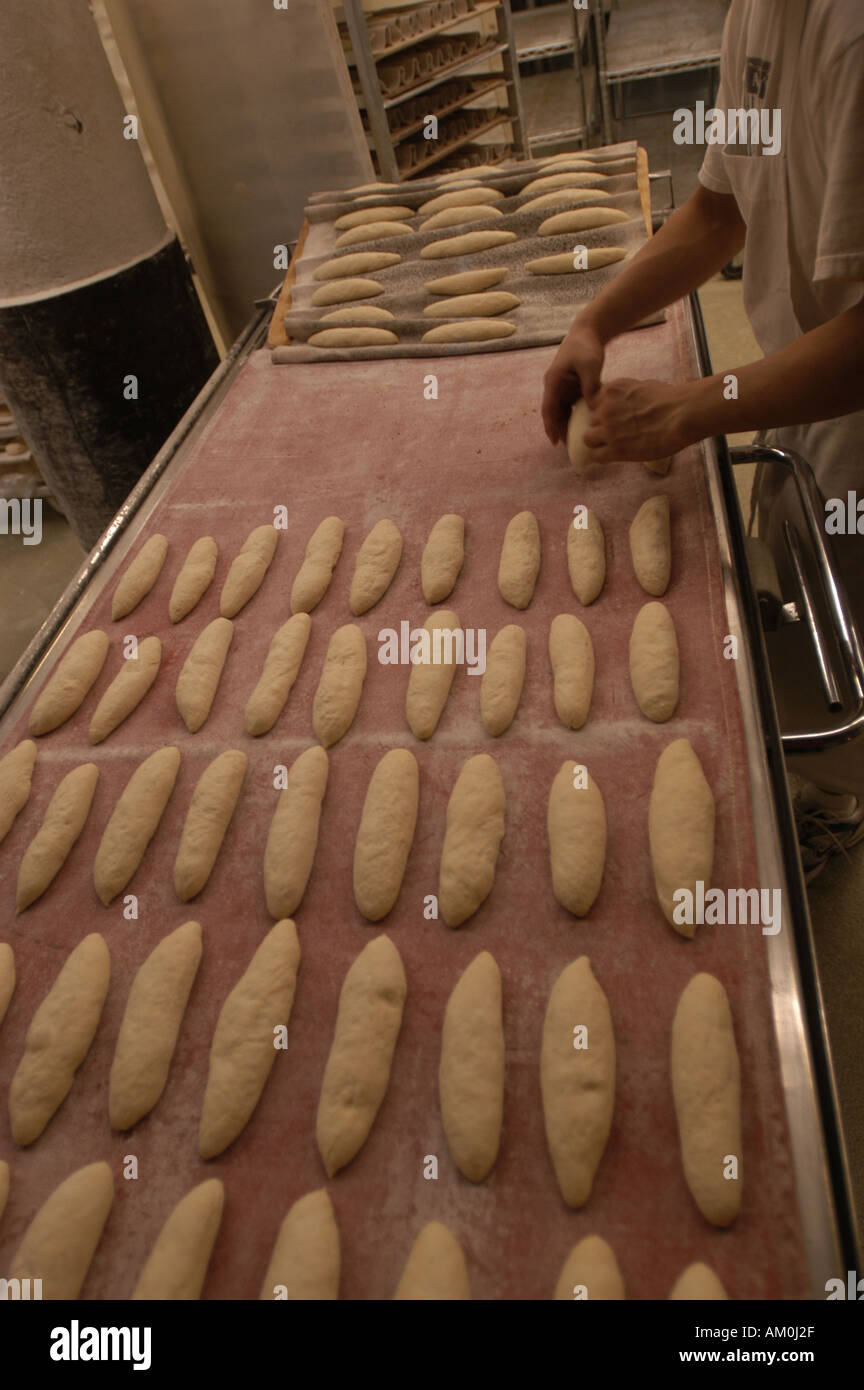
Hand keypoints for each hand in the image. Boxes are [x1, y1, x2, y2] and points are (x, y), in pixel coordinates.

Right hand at [541, 320, 605, 444]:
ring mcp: (562, 387)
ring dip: (565, 424)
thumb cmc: (586, 347)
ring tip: (573, 440)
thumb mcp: (590, 366)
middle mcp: (554, 386)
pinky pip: (570, 405)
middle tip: (565, 446)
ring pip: (561, 411)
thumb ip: (591, 386)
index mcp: (553, 381)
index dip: (550, 426)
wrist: (588, 332)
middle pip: (553, 412)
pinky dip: (574, 416)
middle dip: (557, 429)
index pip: (549, 408)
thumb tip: (594, 408)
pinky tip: (582, 426)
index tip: (554, 440)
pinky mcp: (571, 387)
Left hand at [583, 377, 697, 461]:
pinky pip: (596, 456)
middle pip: (592, 421)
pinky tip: (611, 457)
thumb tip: (628, 400)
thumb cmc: (671, 399)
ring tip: (612, 446)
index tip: (611, 418)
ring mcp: (608, 429)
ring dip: (599, 443)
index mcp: (612, 390)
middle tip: (616, 434)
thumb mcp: (644, 385)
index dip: (602, 412)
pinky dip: (602, 457)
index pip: (594, 402)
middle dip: (601, 427)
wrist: (681, 414)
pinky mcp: (615, 449)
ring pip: (588, 439)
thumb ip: (628, 393)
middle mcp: (605, 408)